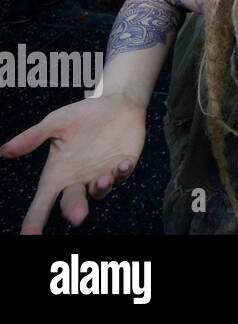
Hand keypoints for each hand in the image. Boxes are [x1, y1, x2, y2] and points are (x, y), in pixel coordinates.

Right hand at [1, 94, 146, 233]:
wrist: (116, 103)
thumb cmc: (83, 115)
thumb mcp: (55, 123)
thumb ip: (32, 137)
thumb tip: (4, 151)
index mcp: (58, 172)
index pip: (43, 201)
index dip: (35, 220)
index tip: (29, 236)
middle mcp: (79, 178)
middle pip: (73, 201)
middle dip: (74, 209)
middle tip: (77, 216)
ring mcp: (102, 174)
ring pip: (99, 191)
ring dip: (100, 188)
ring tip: (102, 180)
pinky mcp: (123, 165)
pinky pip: (123, 174)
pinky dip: (122, 172)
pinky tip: (122, 165)